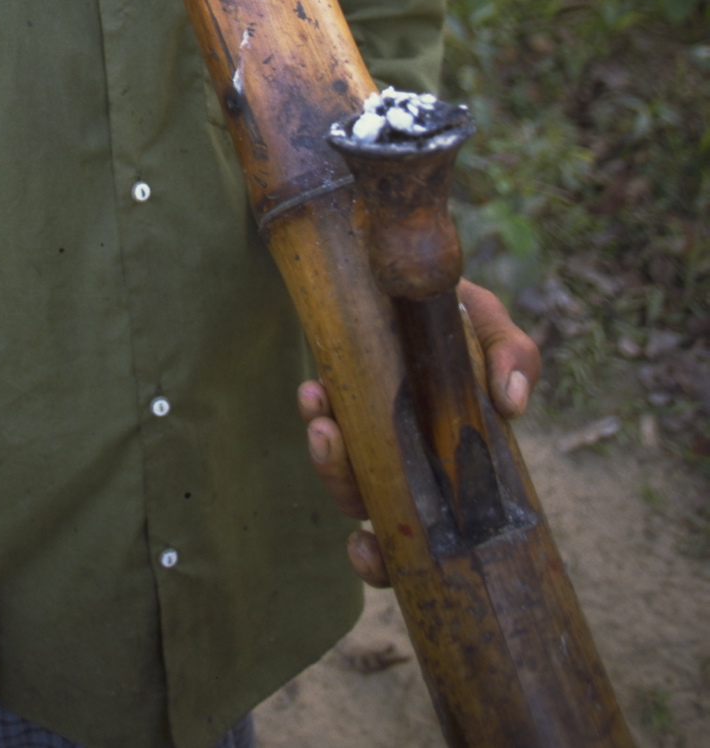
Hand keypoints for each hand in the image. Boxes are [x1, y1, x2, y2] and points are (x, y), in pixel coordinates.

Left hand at [297, 278, 540, 588]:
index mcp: (447, 463)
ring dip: (324, 453)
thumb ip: (513, 357)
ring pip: (340, 470)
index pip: (421, 534)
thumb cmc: (461, 315)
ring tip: (319, 417)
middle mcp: (404, 457)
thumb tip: (512, 405)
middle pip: (367, 504)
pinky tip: (314, 393)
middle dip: (343, 489)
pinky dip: (316, 413)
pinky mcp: (339, 398)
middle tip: (331, 447)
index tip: (364, 548)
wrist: (417, 267)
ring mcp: (368, 430)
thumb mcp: (493, 328)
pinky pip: (325, 422)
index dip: (388, 559)